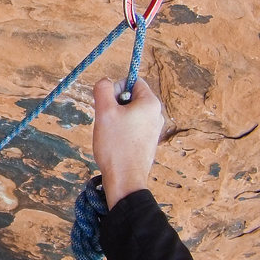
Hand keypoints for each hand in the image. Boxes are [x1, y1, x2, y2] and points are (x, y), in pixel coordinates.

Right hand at [92, 78, 163, 208]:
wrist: (125, 179)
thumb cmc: (115, 145)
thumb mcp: (104, 111)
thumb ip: (103, 89)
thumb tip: (105, 81)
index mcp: (150, 103)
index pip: (132, 81)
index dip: (115, 88)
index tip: (106, 104)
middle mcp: (156, 114)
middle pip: (130, 97)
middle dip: (114, 105)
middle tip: (105, 120)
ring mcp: (153, 129)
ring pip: (129, 113)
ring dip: (116, 119)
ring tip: (110, 134)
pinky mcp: (148, 142)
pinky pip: (132, 127)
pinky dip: (121, 131)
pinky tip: (115, 144)